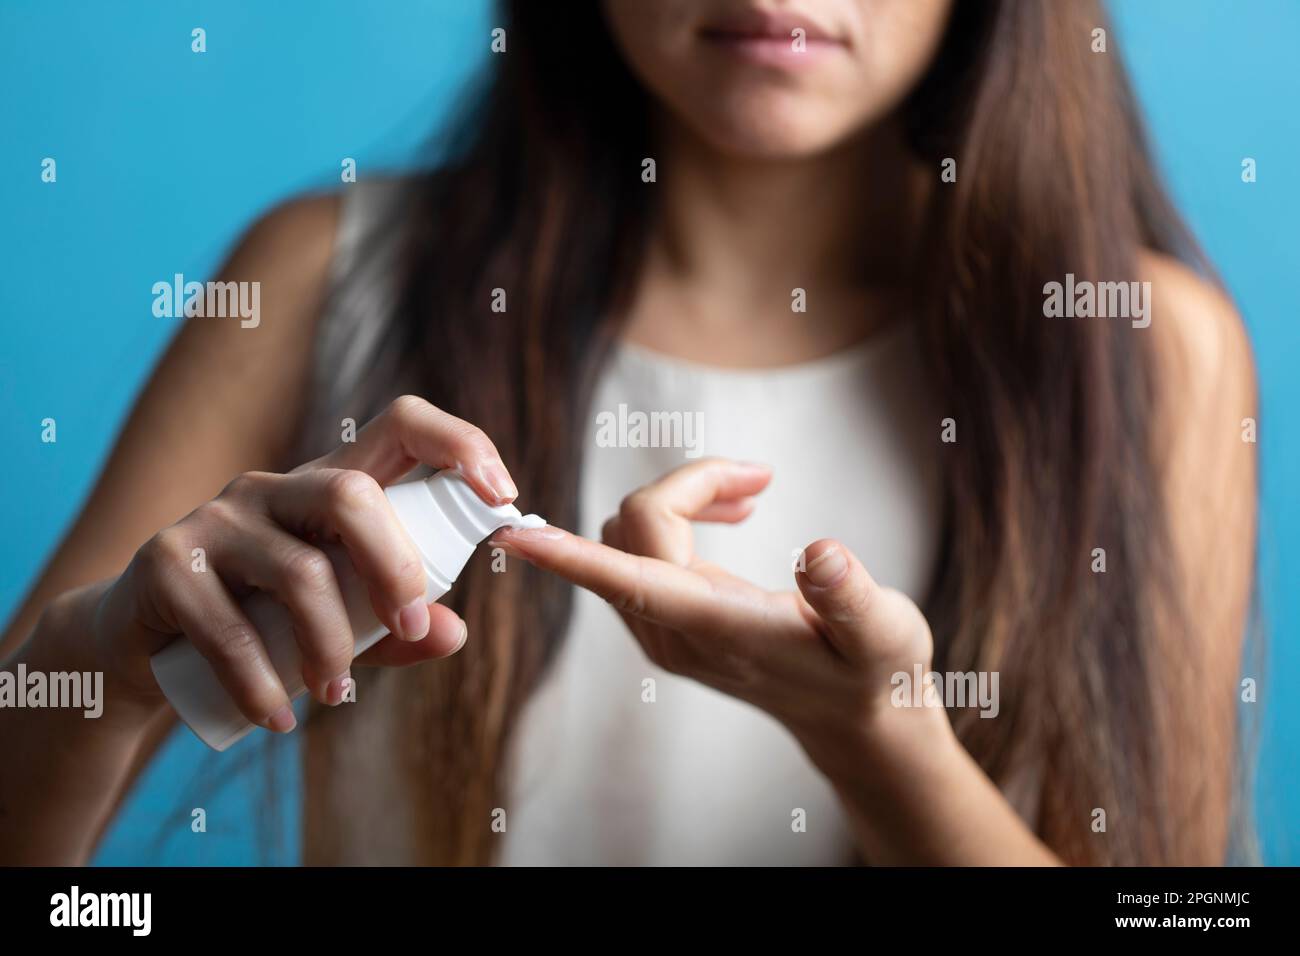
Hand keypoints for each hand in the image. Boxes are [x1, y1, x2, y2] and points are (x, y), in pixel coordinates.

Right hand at [93, 395, 517, 731]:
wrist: (147, 651)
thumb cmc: (265, 627)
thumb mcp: (343, 625)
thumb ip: (398, 628)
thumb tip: (454, 631)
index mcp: (330, 489)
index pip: (403, 425)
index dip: (460, 444)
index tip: (502, 496)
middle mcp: (274, 488)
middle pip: (354, 495)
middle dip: (397, 569)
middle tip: (408, 629)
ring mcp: (217, 518)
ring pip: (300, 572)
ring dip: (330, 648)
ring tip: (335, 695)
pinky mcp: (168, 562)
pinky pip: (230, 628)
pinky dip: (262, 683)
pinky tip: (277, 717)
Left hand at [490, 458, 940, 767]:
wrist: (855, 719)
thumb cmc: (871, 675)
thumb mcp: (883, 634)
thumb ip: (850, 596)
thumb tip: (821, 551)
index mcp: (717, 627)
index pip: (628, 580)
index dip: (570, 556)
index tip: (515, 535)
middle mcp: (675, 630)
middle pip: (634, 526)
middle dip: (688, 484)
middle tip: (758, 480)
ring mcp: (666, 629)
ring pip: (630, 534)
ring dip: (682, 498)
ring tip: (752, 493)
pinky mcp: (669, 621)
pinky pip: (640, 551)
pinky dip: (679, 518)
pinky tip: (733, 514)